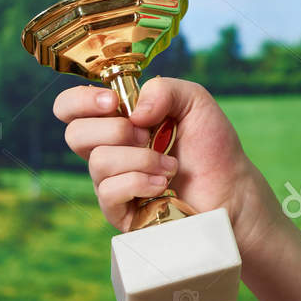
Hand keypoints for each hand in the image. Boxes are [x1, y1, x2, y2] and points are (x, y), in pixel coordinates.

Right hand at [55, 77, 279, 253]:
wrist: (231, 189)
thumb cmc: (211, 146)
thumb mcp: (195, 101)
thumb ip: (164, 89)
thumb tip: (133, 112)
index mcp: (118, 121)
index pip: (69, 108)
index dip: (80, 101)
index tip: (113, 102)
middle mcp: (109, 151)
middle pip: (75, 134)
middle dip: (116, 129)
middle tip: (149, 135)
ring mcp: (111, 183)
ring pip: (99, 161)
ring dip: (142, 158)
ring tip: (170, 165)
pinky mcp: (119, 212)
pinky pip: (109, 191)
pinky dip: (140, 182)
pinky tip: (164, 185)